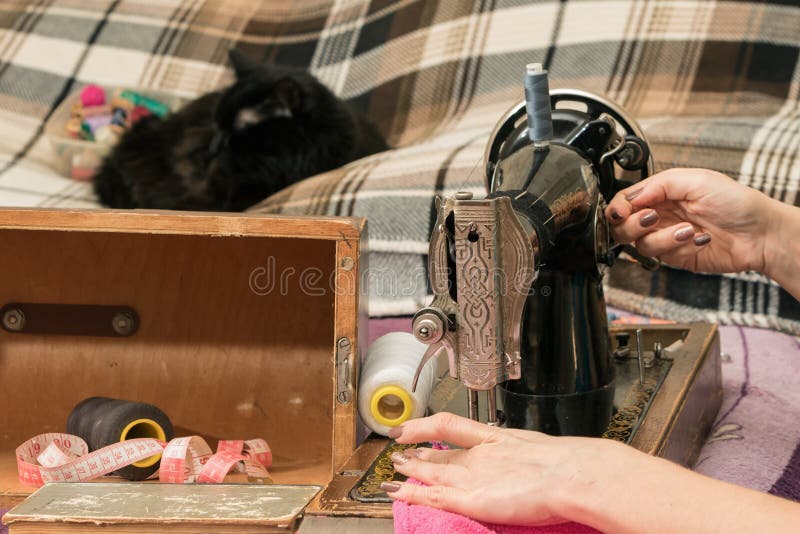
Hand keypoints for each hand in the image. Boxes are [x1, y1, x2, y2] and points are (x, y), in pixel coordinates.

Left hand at [382, 412, 646, 526]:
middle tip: (402, 451)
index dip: (428, 425)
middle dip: (419, 453)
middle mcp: (479, 454)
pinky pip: (433, 496)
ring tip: (394, 471)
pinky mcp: (470, 499)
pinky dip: (412, 494)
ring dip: (411, 472)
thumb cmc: (569, 464)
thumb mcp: (543, 449)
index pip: (452, 424)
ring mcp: (472, 476)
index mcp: (497, 438)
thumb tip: (541, 459)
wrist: (572, 474)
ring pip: (431, 472)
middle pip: (439, 452)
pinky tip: (397, 492)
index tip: (415, 425)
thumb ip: (530, 454)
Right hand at [605, 168, 773, 273]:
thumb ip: (659, 185)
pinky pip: (662, 258)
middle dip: (633, 225)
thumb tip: (630, 198)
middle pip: (622, 227)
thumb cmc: (736, 202)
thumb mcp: (697, 180)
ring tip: (689, 229)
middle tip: (652, 219)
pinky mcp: (675, 257)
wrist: (761, 233)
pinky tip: (700, 239)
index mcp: (660, 194)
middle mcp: (659, 216)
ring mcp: (665, 238)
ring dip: (663, 238)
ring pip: (640, 245)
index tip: (622, 212)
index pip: (624, 202)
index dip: (617, 209)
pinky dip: (681, 249)